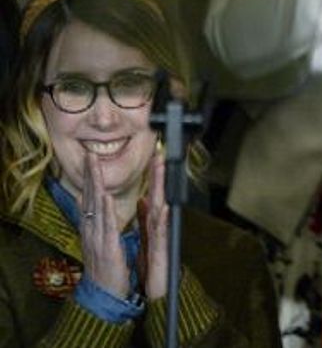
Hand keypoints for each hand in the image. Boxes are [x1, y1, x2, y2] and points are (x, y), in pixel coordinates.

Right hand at [80, 152, 130, 298]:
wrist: (104, 294)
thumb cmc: (107, 268)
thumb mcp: (104, 240)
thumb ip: (103, 221)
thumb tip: (98, 203)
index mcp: (94, 228)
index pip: (91, 198)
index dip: (91, 178)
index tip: (91, 159)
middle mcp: (92, 230)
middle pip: (90, 197)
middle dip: (90, 175)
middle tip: (89, 154)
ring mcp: (97, 238)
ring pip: (95, 206)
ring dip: (96, 185)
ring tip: (95, 166)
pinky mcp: (106, 247)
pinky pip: (105, 226)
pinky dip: (104, 210)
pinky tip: (104, 196)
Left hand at [142, 152, 168, 300]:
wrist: (155, 290)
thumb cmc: (149, 266)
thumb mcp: (145, 238)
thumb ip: (145, 218)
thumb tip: (145, 200)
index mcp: (151, 223)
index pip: (152, 194)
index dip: (153, 176)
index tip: (154, 157)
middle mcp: (158, 227)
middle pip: (159, 196)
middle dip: (159, 175)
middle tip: (161, 154)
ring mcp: (162, 237)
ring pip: (162, 208)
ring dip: (163, 189)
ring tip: (162, 171)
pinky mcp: (162, 250)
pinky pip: (161, 232)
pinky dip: (162, 219)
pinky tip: (163, 206)